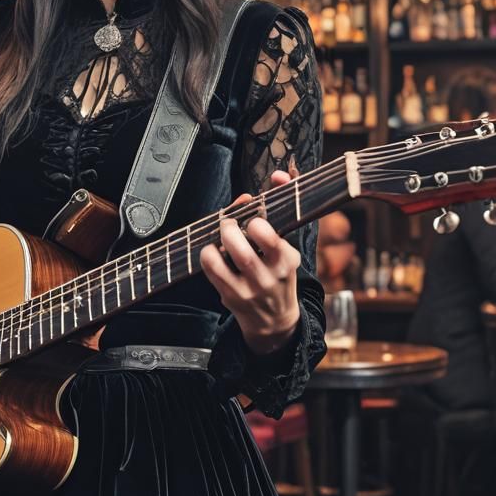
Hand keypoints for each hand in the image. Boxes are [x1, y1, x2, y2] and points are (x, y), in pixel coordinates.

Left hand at [199, 169, 301, 354]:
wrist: (275, 321)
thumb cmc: (278, 273)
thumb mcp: (286, 247)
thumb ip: (280, 211)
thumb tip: (278, 175)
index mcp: (287, 260)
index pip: (272, 237)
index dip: (257, 223)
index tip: (253, 220)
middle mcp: (269, 277)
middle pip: (244, 251)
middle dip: (230, 229)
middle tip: (229, 223)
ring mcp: (248, 289)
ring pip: (223, 261)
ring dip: (216, 241)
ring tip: (220, 236)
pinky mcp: (230, 296)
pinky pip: (211, 270)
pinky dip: (208, 255)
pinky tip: (213, 251)